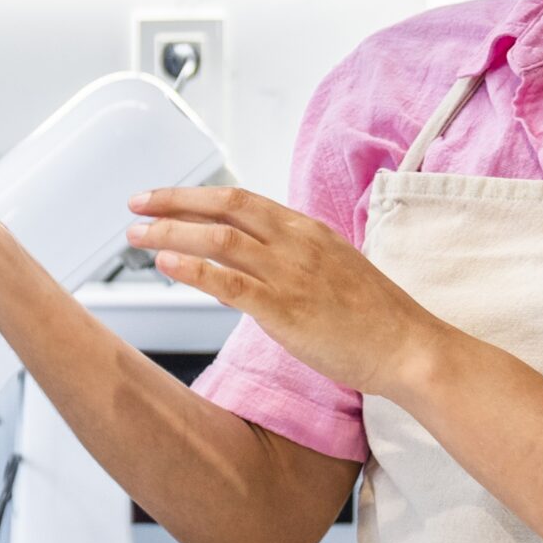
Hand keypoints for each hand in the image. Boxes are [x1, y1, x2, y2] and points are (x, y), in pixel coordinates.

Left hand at [127, 186, 450, 400]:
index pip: (240, 199)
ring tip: (137, 236)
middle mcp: (295, 242)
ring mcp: (290, 273)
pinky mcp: (285, 310)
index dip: (195, 195)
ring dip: (171, 232)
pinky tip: (166, 263)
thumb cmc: (374, 317)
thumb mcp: (333, 268)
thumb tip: (256, 258)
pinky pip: (229, 283)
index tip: (161, 197)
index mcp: (306, 229)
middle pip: (223, 207)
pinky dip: (193, 269)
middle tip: (134, 204)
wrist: (408, 347)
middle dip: (172, 202)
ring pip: (219, 240)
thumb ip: (294, 257)